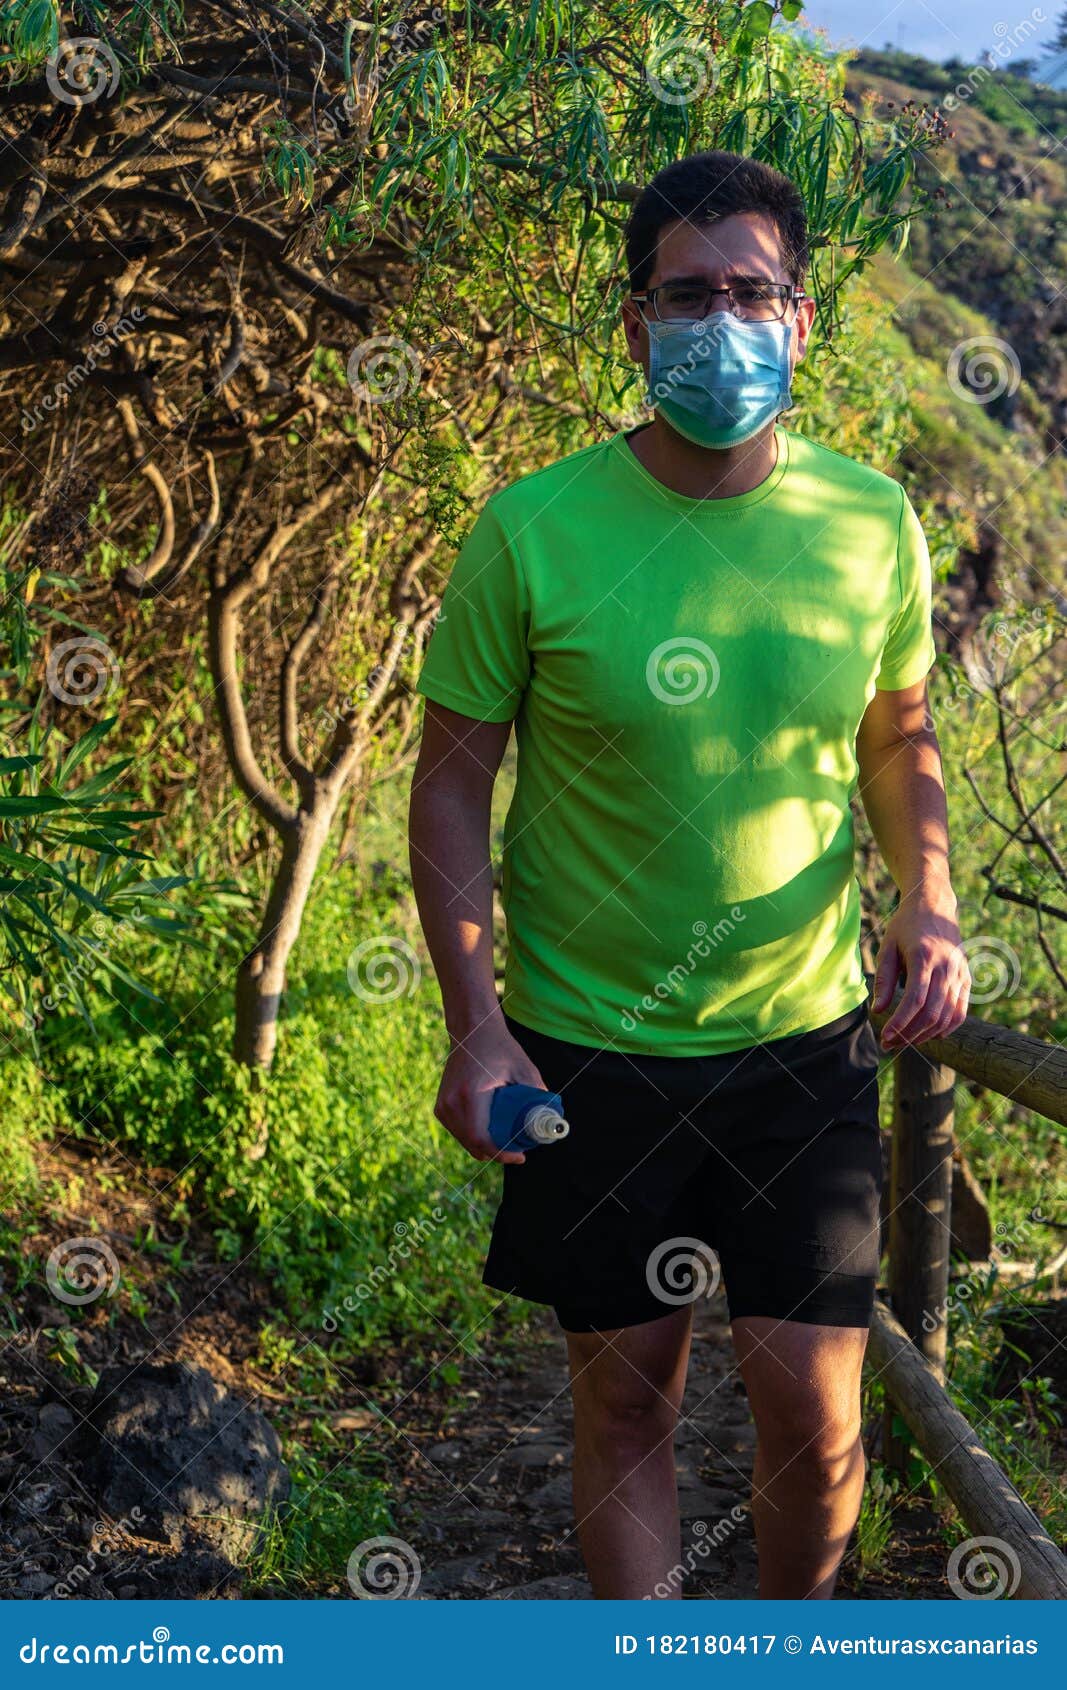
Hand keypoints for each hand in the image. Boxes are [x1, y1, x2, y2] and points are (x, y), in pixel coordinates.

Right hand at [434, 1014, 546, 1164]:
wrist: (471, 1030)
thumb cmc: (499, 1047)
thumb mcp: (524, 1069)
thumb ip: (538, 1093)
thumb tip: (551, 1119)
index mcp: (469, 1096)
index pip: (482, 1140)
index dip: (502, 1155)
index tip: (521, 1156)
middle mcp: (450, 1104)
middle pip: (474, 1145)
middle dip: (497, 1153)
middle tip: (518, 1150)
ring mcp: (442, 1106)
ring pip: (466, 1141)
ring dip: (485, 1147)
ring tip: (507, 1141)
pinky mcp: (441, 1106)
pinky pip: (459, 1132)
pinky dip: (475, 1137)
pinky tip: (491, 1133)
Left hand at [872, 895, 970, 1050]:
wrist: (935, 906)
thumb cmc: (905, 926)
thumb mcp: (888, 947)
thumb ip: (884, 979)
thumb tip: (878, 1010)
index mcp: (925, 957)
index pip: (915, 1000)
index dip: (900, 1023)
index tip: (885, 1037)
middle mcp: (946, 967)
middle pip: (931, 1013)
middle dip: (909, 1034)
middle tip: (890, 1044)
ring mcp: (960, 974)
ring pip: (946, 1016)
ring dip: (925, 1035)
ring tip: (904, 1041)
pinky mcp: (966, 978)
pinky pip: (960, 1011)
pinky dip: (947, 1027)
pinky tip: (930, 1035)